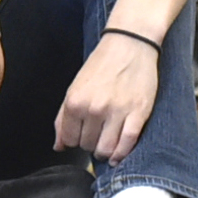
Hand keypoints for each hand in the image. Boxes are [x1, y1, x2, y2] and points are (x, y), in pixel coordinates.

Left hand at [54, 32, 159, 162]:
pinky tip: (118, 154)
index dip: (75, 141)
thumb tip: (59, 145)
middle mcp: (94, 109)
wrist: (130, 44)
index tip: (82, 136)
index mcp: (75, 102)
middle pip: (88, 146)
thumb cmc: (102, 64)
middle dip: (91, 144)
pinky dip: (121, 154)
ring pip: (106, 149)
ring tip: (108, 143)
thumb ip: (63, 118)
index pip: (69, 140)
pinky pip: (127, 144)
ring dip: (105, 152)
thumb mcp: (75, 87)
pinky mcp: (138, 113)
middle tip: (98, 134)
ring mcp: (117, 112)